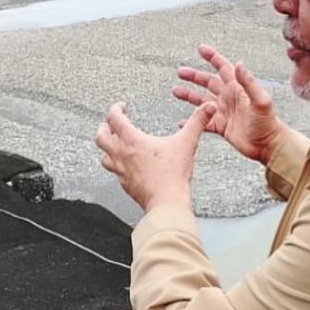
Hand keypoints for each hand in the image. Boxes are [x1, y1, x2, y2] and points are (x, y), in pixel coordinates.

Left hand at [95, 101, 214, 211]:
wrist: (167, 202)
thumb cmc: (173, 175)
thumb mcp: (187, 143)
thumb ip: (197, 122)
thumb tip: (208, 108)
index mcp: (132, 140)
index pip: (113, 118)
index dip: (115, 108)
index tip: (121, 106)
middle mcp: (121, 154)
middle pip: (100, 137)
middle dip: (104, 128)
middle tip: (110, 125)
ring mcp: (121, 171)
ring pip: (104, 156)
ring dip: (107, 148)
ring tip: (114, 145)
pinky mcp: (125, 184)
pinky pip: (114, 172)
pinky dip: (117, 165)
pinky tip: (126, 166)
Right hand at [173, 44, 289, 164]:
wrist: (268, 145)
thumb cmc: (268, 123)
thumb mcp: (260, 101)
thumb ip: (249, 83)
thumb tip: (239, 63)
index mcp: (237, 88)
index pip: (223, 68)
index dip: (213, 57)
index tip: (201, 49)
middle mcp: (229, 97)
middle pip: (208, 82)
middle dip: (195, 76)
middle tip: (180, 71)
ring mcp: (224, 112)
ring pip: (202, 101)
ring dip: (189, 95)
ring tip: (176, 91)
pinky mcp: (221, 127)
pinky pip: (203, 122)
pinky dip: (193, 122)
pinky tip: (182, 122)